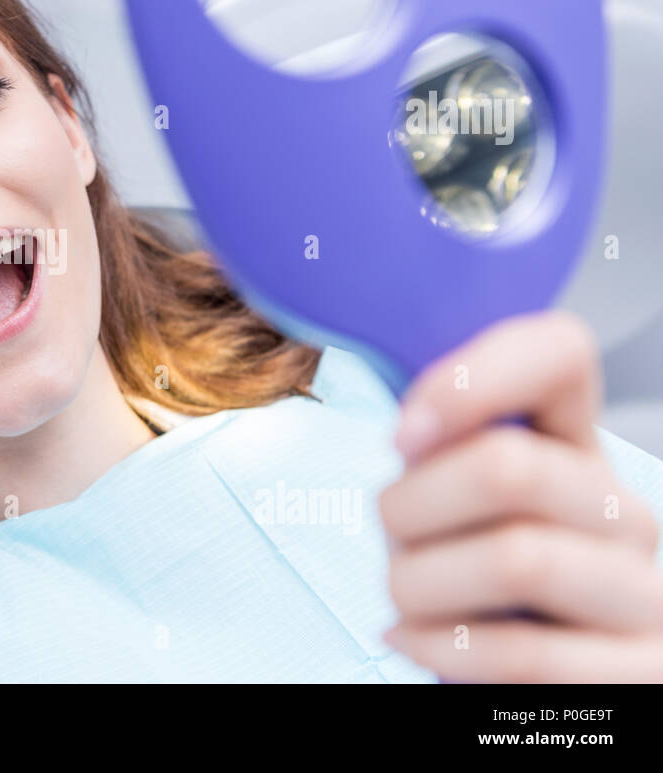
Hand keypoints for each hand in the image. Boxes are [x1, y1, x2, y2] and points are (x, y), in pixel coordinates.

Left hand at [378, 309, 662, 681]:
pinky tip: (414, 639)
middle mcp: (624, 513)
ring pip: (517, 560)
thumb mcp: (446, 501)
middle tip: (392, 533)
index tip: (406, 432)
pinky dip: (444, 648)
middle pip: (508, 466)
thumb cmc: (464, 574)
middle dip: (410, 505)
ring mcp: (645, 595)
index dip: (472, 377)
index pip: (560, 352)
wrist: (529, 678)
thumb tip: (415, 432)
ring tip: (405, 593)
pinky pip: (529, 657)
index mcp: (576, 451)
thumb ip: (436, 450)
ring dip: (420, 582)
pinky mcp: (640, 673)